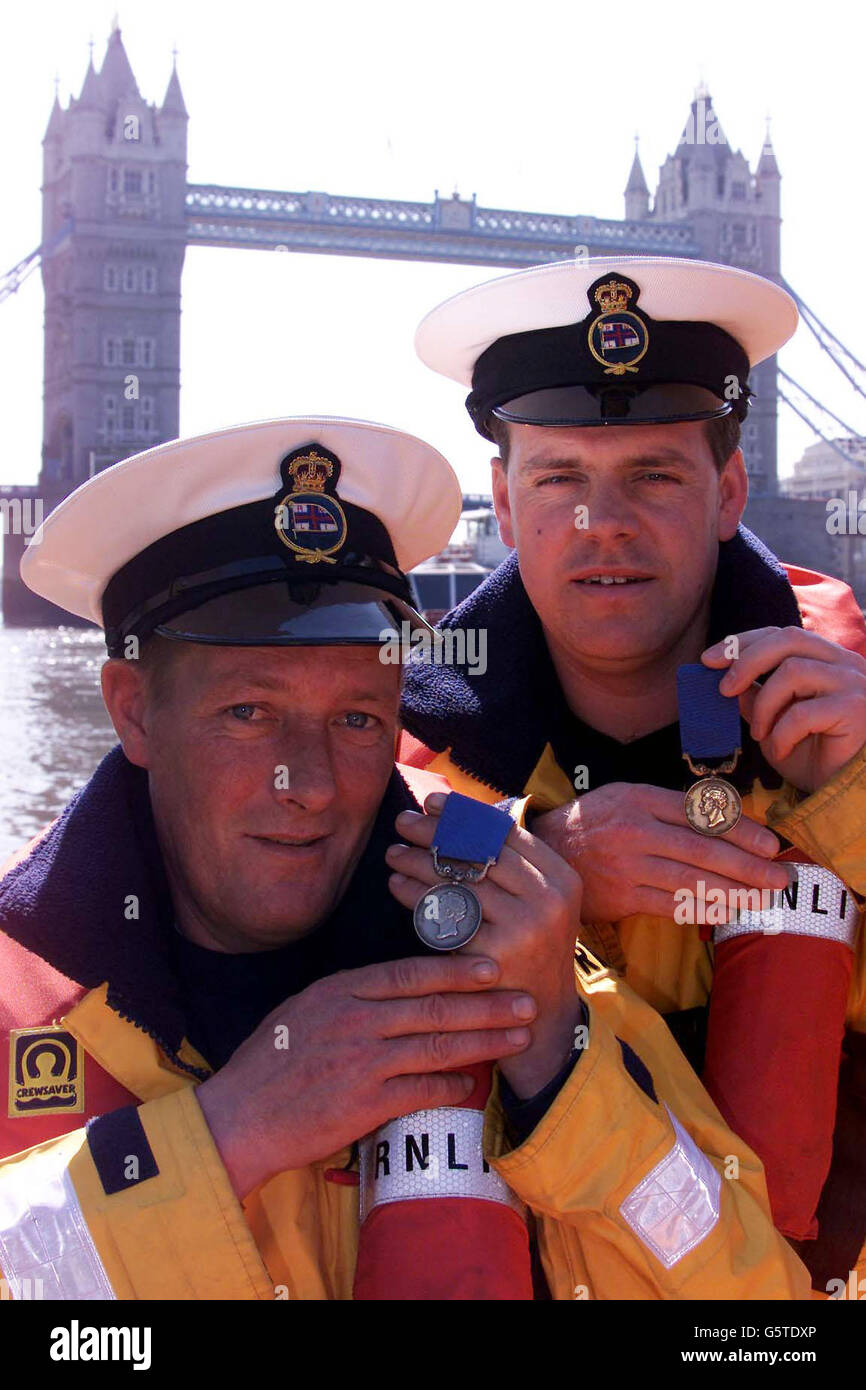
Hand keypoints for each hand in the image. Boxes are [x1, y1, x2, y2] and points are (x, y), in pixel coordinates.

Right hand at [197, 954, 535, 1198]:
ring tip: (518, 1036)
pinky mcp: (365, 1105)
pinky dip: (453, 1083)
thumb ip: (351, 997)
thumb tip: (399, 989)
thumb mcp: (304, 1009)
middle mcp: (355, 1022)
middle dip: (487, 1004)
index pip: (410, 974)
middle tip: (525, 1000)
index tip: (493, 966)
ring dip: (485, 1041)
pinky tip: (475, 1079)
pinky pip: (422, 1090)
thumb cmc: (270, 1062)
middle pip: (435, 1008)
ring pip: (438, 1046)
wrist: (240, 1116)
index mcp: (341, 992)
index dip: (456, 969)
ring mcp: (362, 1063)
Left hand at [386, 793, 583, 1098]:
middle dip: (435, 832)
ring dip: (417, 861)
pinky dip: (416, 896)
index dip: (465, 813)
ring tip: (393, 853)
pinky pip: (446, 915)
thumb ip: (513, 865)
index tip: (433, 803)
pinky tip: (397, 886)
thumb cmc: (531, 950)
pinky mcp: (494, 955)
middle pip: (479, 851)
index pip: (507, 832)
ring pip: (458, 880)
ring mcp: (524, 927)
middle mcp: (548, 898)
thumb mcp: (541, 903)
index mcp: (562, 877)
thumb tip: (463, 817)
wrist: (541, 1017)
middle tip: (403, 822)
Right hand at [531, 783, 790, 924]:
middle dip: (748, 866)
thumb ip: (670, 806)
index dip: (741, 830)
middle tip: (779, 877)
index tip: (770, 844)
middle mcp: (636, 830)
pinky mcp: (621, 896)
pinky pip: (670, 905)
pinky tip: (725, 912)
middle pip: (703, 849)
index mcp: (642, 799)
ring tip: (762, 899)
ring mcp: (628, 865)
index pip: (702, 814)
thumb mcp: (627, 797)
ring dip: (733, 892)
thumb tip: (723, 821)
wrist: (544, 851)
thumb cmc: (595, 822)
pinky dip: (701, 909)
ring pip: (691, 880)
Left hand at [703, 627, 865, 793]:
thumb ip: (755, 697)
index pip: (783, 635)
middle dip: (747, 661)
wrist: (844, 793)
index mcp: (827, 659)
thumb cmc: (814, 757)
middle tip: (724, 690)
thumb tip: (722, 676)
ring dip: (765, 705)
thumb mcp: (774, 723)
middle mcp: (845, 663)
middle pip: (788, 639)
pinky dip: (781, 733)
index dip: (743, 642)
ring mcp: (854, 683)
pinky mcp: (856, 708)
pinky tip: (779, 750)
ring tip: (759, 734)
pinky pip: (803, 712)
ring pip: (793, 671)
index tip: (709, 660)